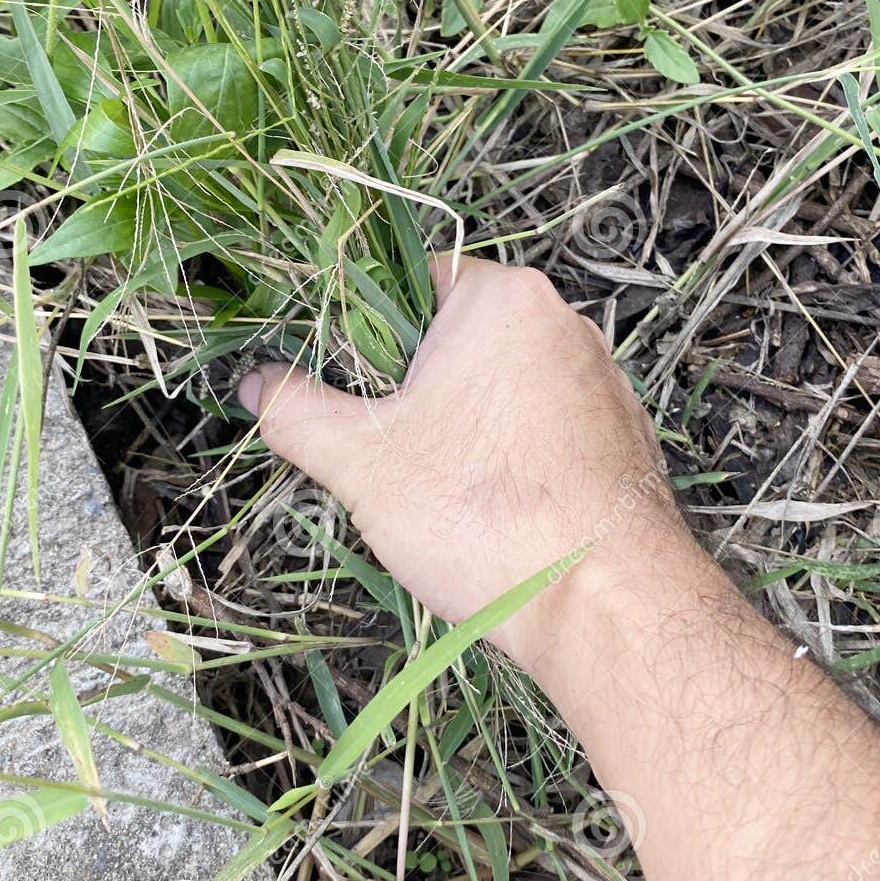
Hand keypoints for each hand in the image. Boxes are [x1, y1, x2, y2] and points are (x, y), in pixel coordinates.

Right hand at [238, 257, 686, 676]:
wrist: (605, 601)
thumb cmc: (486, 516)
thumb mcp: (362, 461)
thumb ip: (297, 411)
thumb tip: (257, 385)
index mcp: (503, 299)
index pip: (415, 279)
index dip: (369, 334)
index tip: (348, 389)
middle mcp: (564, 323)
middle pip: (460, 337)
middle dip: (416, 391)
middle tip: (388, 452)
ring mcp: (603, 380)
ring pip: (504, 387)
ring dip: (465, 428)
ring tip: (443, 493)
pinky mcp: (622, 435)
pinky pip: (547, 428)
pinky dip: (514, 457)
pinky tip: (496, 512)